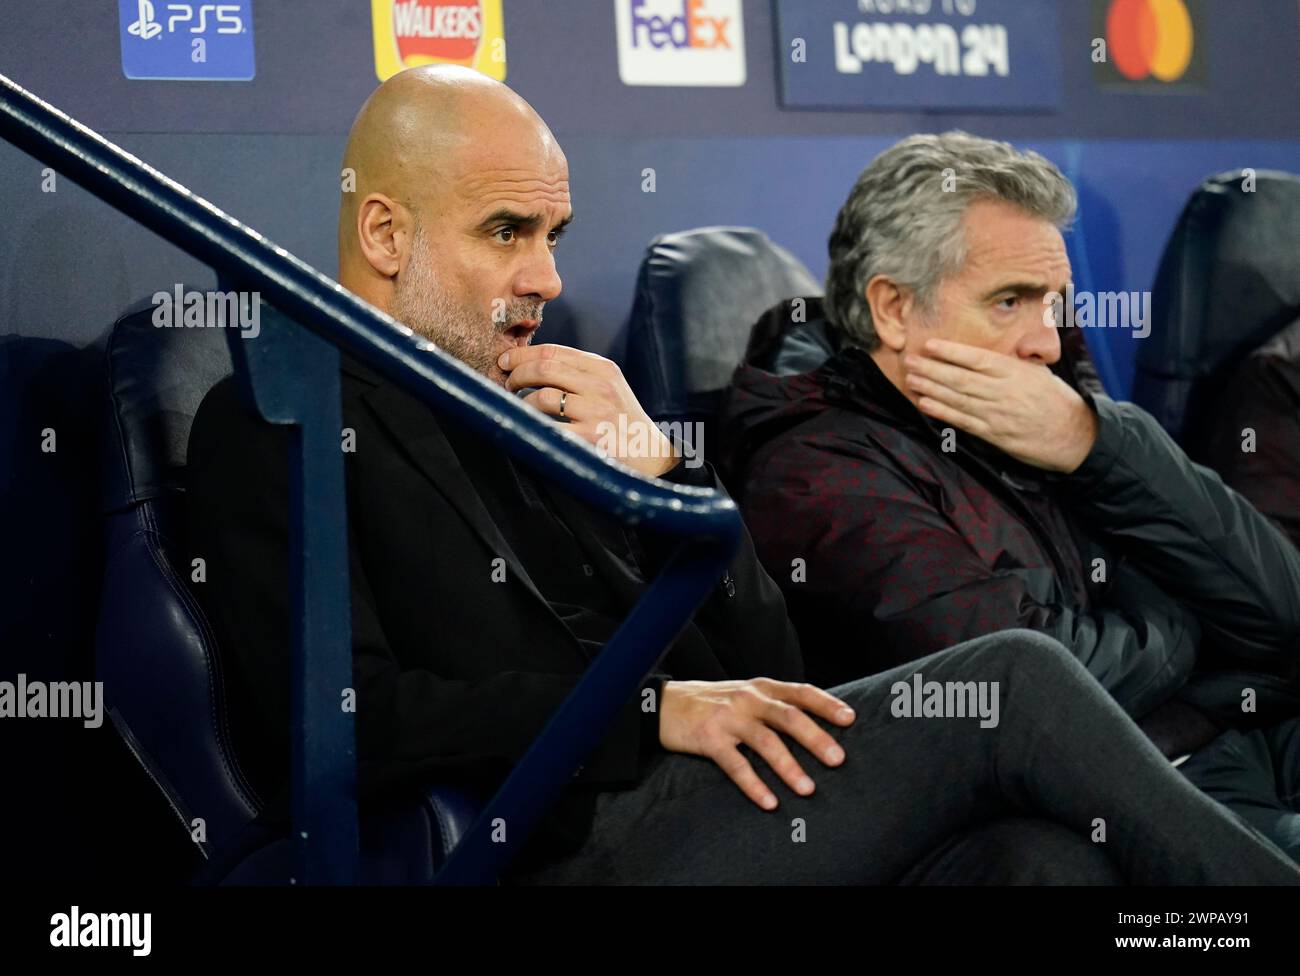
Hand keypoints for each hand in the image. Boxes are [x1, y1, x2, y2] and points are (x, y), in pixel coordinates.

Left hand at [499, 344, 677, 478]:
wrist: (651, 456)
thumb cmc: (621, 420)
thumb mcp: (608, 387)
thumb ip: (578, 373)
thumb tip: (531, 363)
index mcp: (603, 369)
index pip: (553, 351)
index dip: (522, 354)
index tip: (505, 362)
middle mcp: (600, 386)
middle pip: (544, 368)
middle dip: (516, 374)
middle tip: (506, 384)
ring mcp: (596, 413)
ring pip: (542, 397)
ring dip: (520, 402)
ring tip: (517, 409)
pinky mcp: (590, 439)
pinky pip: (548, 428)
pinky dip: (531, 427)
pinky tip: (528, 429)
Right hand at [657, 678, 854, 810]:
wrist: (663, 703)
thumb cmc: (713, 703)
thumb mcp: (745, 694)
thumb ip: (775, 705)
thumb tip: (815, 726)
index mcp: (762, 688)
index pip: (801, 692)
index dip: (826, 705)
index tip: (850, 719)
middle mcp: (748, 699)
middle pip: (788, 717)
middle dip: (815, 738)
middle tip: (838, 760)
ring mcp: (728, 718)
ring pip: (765, 741)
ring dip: (789, 767)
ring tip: (808, 789)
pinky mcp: (709, 739)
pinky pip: (736, 765)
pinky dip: (754, 785)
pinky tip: (769, 802)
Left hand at [904, 338, 1098, 472]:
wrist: (1075, 434)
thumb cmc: (1055, 400)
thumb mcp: (1037, 373)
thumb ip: (1010, 364)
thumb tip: (984, 354)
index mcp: (1015, 372)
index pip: (977, 359)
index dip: (951, 352)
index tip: (930, 344)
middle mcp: (1003, 391)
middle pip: (960, 378)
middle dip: (932, 368)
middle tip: (909, 360)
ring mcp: (998, 414)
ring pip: (958, 398)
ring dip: (931, 388)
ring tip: (911, 379)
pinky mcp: (995, 434)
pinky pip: (963, 421)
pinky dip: (942, 412)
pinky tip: (925, 404)